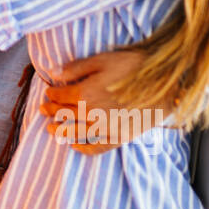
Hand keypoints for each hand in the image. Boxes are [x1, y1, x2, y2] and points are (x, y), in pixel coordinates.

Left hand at [39, 50, 173, 154]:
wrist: (165, 84)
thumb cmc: (134, 67)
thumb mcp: (102, 60)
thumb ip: (75, 68)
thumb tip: (53, 72)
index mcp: (84, 93)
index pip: (60, 96)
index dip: (51, 94)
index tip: (47, 93)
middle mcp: (91, 114)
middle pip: (63, 115)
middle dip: (51, 112)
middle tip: (43, 110)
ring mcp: (105, 129)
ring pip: (74, 133)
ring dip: (60, 132)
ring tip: (51, 130)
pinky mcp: (119, 138)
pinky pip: (95, 147)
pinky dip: (83, 148)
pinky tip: (75, 145)